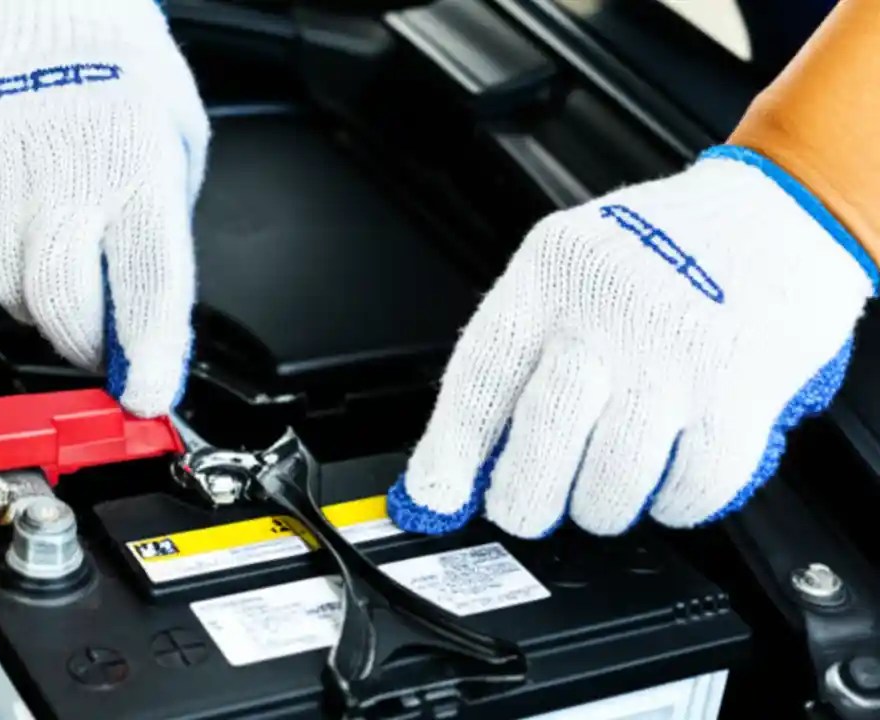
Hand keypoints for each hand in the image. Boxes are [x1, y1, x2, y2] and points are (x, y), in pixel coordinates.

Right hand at [0, 0, 209, 416]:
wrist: (56, 11)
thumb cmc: (126, 84)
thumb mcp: (175, 156)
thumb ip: (157, 239)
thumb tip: (142, 324)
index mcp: (139, 170)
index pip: (147, 283)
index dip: (147, 353)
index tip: (146, 395)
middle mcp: (66, 174)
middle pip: (64, 305)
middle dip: (84, 344)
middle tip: (95, 339)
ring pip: (7, 292)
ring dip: (33, 305)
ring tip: (51, 259)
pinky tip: (2, 241)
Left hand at [389, 147, 875, 537]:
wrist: (780, 211)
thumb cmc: (663, 248)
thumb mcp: (569, 265)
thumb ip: (522, 346)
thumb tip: (469, 449)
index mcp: (551, 276)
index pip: (479, 379)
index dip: (448, 453)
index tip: (433, 498)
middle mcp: (608, 312)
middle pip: (540, 442)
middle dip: (523, 501)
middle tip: (524, 509)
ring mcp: (677, 354)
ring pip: (611, 482)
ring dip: (599, 509)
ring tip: (600, 494)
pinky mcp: (742, 391)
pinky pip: (692, 486)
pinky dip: (673, 506)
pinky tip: (666, 486)